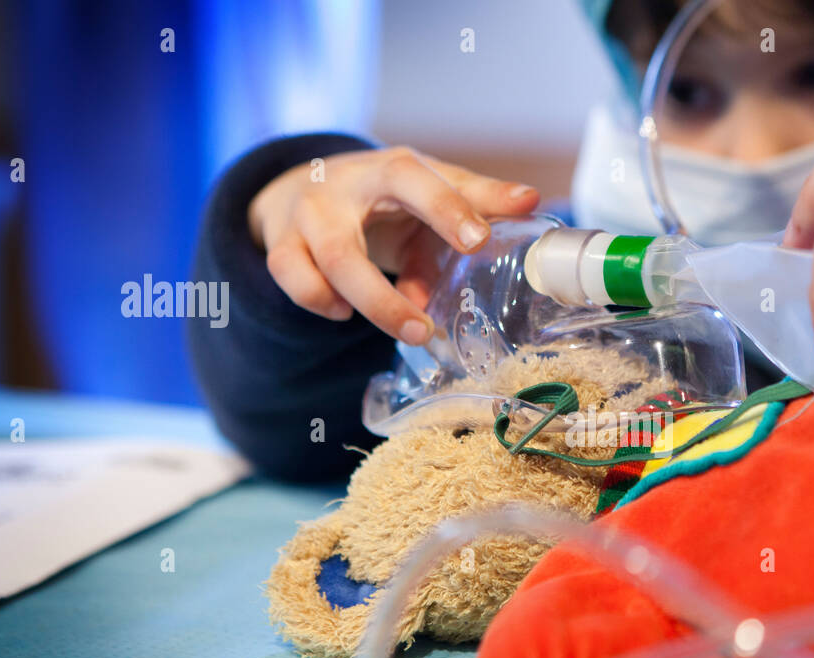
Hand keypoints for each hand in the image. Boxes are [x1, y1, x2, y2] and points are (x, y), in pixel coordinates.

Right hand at [248, 147, 539, 343]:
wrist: (308, 183)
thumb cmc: (384, 191)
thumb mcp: (430, 186)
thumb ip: (475, 198)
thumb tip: (530, 203)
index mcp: (386, 171)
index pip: (412, 179)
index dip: (445, 209)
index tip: (478, 240)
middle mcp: (336, 192)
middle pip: (344, 248)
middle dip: (382, 300)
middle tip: (426, 331)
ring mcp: (303, 220)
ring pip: (316, 270)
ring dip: (361, 307)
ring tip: (408, 331)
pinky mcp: (283, 246)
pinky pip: (293, 280)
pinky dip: (319, 301)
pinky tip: (344, 312)